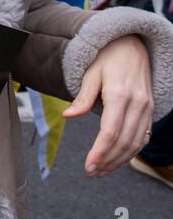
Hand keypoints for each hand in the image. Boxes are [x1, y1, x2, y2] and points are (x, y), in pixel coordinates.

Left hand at [62, 34, 153, 175]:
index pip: (111, 131)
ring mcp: (147, 108)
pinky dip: (131, 152)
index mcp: (120, 94)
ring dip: (119, 160)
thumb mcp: (90, 73)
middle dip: (108, 161)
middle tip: (91, 172)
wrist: (132, 46)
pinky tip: (117, 160)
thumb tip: (68, 116)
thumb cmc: (107, 58)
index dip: (100, 152)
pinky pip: (143, 137)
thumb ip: (82, 97)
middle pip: (124, 141)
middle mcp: (138, 103)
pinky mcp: (150, 111)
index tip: (89, 166)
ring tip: (100, 171)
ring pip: (136, 143)